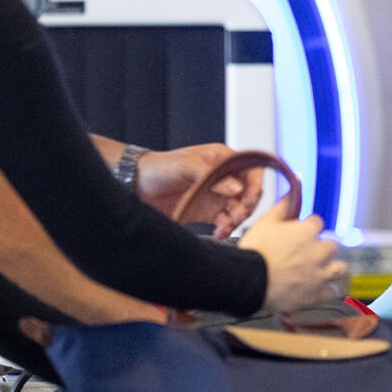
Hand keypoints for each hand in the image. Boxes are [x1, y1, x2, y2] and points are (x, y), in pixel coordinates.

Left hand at [134, 143, 263, 237]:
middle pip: (248, 192)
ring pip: (239, 209)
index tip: (249, 200)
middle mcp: (223, 177)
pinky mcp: (208, 212)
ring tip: (225, 227)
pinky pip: (225, 221)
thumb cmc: (159, 168)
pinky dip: (225, 228)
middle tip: (236, 217)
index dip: (255, 184)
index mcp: (222, 158)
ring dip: (236, 219)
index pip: (251, 169)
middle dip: (246, 206)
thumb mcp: (186, 166)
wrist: (136, 186)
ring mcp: (217, 195)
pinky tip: (219, 233)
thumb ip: (213, 177)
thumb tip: (237, 189)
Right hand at [239, 197, 346, 312]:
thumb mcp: (265, 222)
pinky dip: (326, 290)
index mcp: (307, 232)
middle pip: (331, 246)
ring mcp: (320, 274)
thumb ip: (282, 206)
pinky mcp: (316, 294)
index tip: (299, 233)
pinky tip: (317, 289)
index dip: (308, 227)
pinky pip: (332, 291)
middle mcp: (318, 251)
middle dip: (321, 249)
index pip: (317, 223)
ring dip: (332, 269)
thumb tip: (292, 192)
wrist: (248, 281)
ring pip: (340, 269)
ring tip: (319, 271)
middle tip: (306, 254)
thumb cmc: (255, 251)